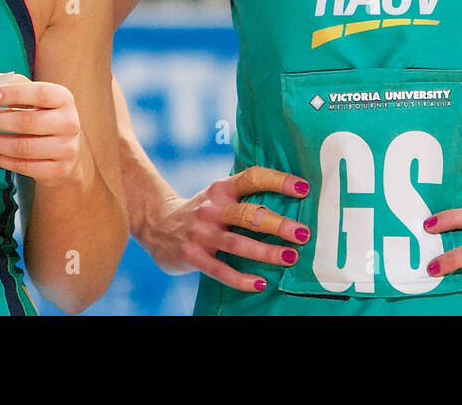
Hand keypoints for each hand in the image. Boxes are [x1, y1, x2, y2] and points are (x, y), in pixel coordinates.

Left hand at [0, 73, 82, 186]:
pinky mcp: (57, 171)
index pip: (40, 93)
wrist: (64, 151)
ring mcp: (66, 149)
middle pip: (27, 122)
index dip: (13, 93)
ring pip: (21, 147)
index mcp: (64, 99)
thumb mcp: (31, 97)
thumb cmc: (42, 116)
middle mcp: (69, 123)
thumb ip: (7, 86)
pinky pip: (21, 166)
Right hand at [142, 166, 310, 291]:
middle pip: (248, 214)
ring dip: (266, 252)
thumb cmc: (203, 211)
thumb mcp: (219, 196)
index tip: (304, 188)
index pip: (252, 178)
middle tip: (303, 233)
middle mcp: (212, 208)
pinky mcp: (192, 256)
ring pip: (237, 243)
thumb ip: (245, 196)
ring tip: (291, 257)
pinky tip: (260, 283)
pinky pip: (220, 270)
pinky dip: (241, 279)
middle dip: (277, 224)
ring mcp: (201, 233)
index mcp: (221, 189)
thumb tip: (293, 200)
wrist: (157, 225)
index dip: (278, 181)